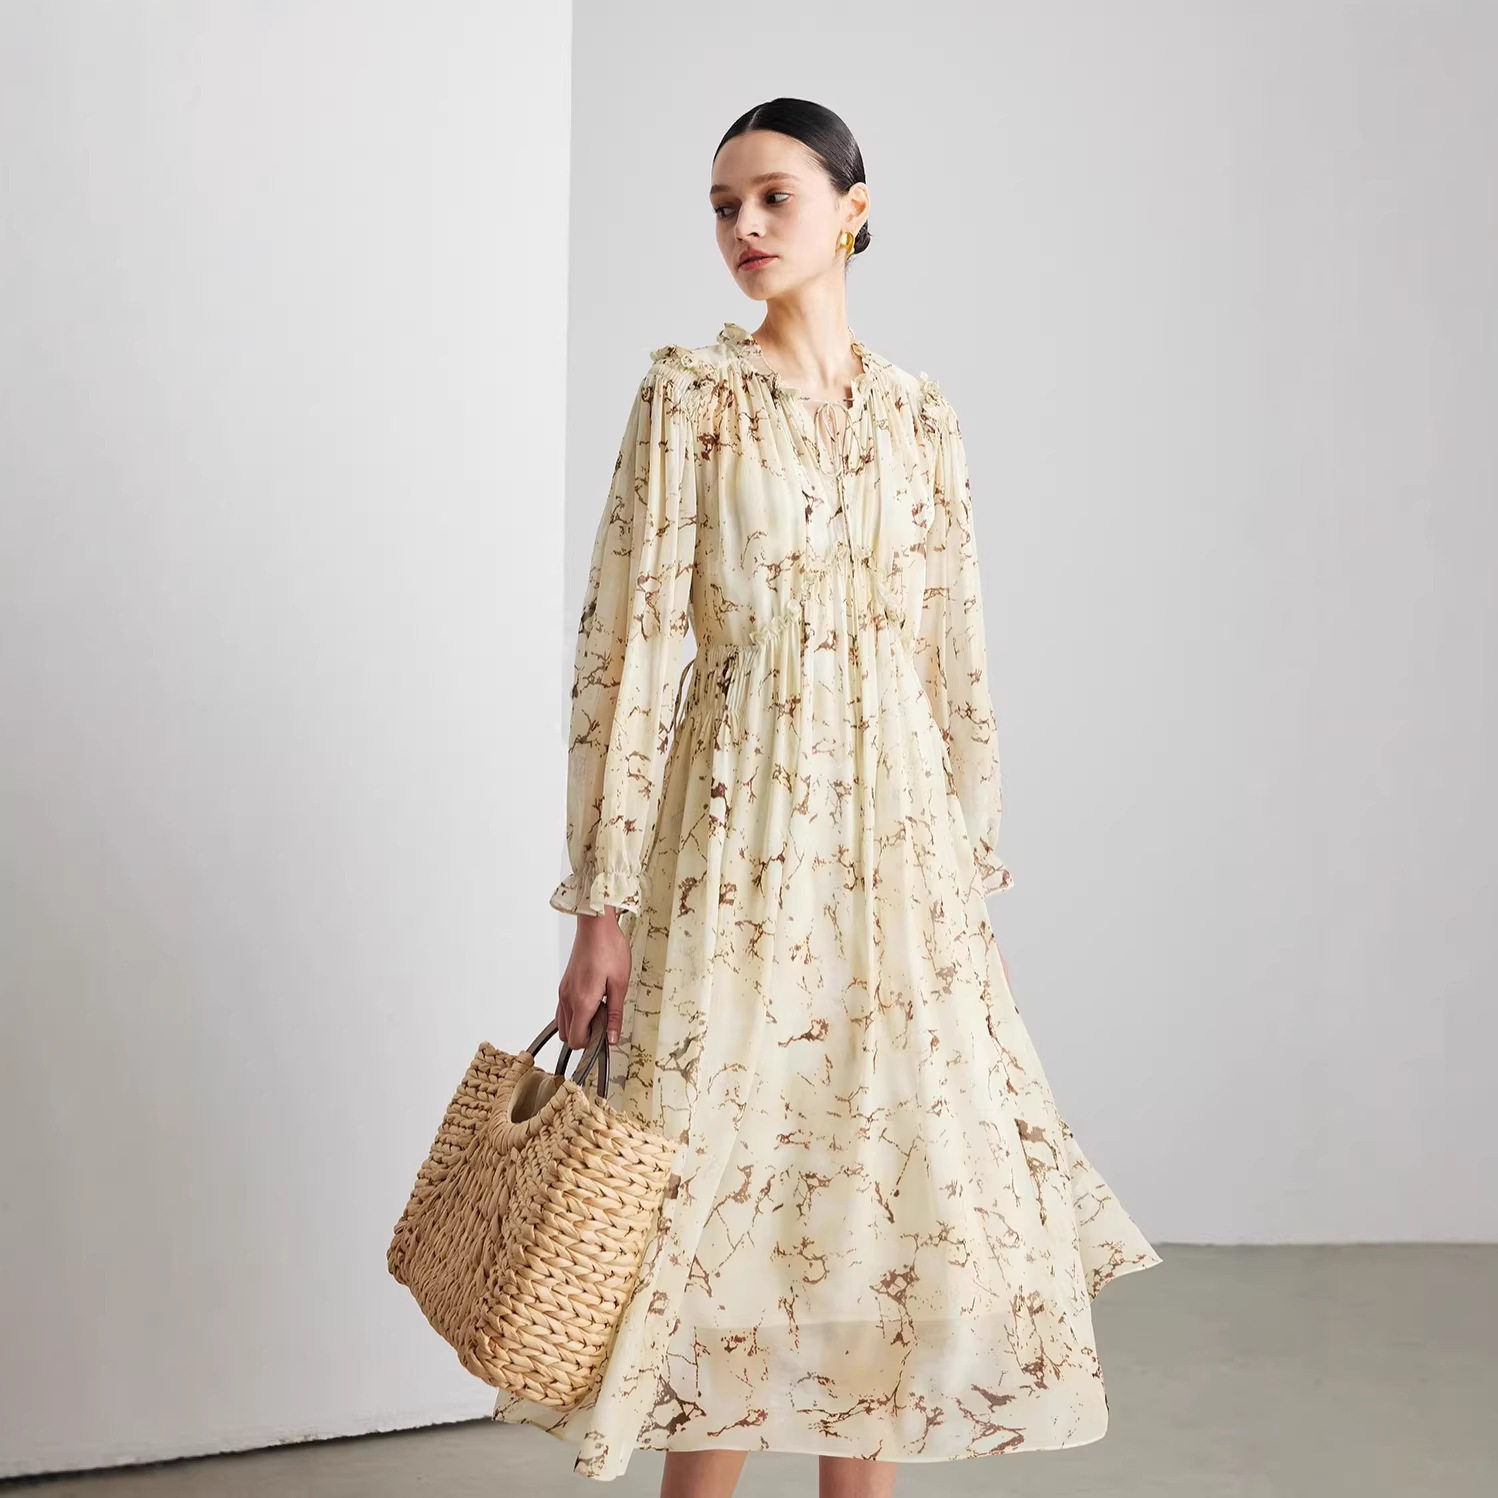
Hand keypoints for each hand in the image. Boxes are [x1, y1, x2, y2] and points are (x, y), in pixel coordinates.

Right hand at [557, 908, 630, 1048]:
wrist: (595, 926)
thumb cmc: (609, 949)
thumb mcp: (620, 985)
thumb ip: (615, 1015)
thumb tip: (612, 1038)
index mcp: (582, 1002)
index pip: (576, 1040)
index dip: (591, 1044)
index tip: (605, 1034)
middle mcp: (567, 999)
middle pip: (567, 1036)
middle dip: (584, 1036)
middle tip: (604, 1021)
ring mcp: (563, 991)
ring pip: (563, 1024)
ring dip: (579, 1024)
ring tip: (599, 1009)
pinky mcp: (564, 984)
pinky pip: (563, 1009)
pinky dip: (574, 1013)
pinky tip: (591, 1001)